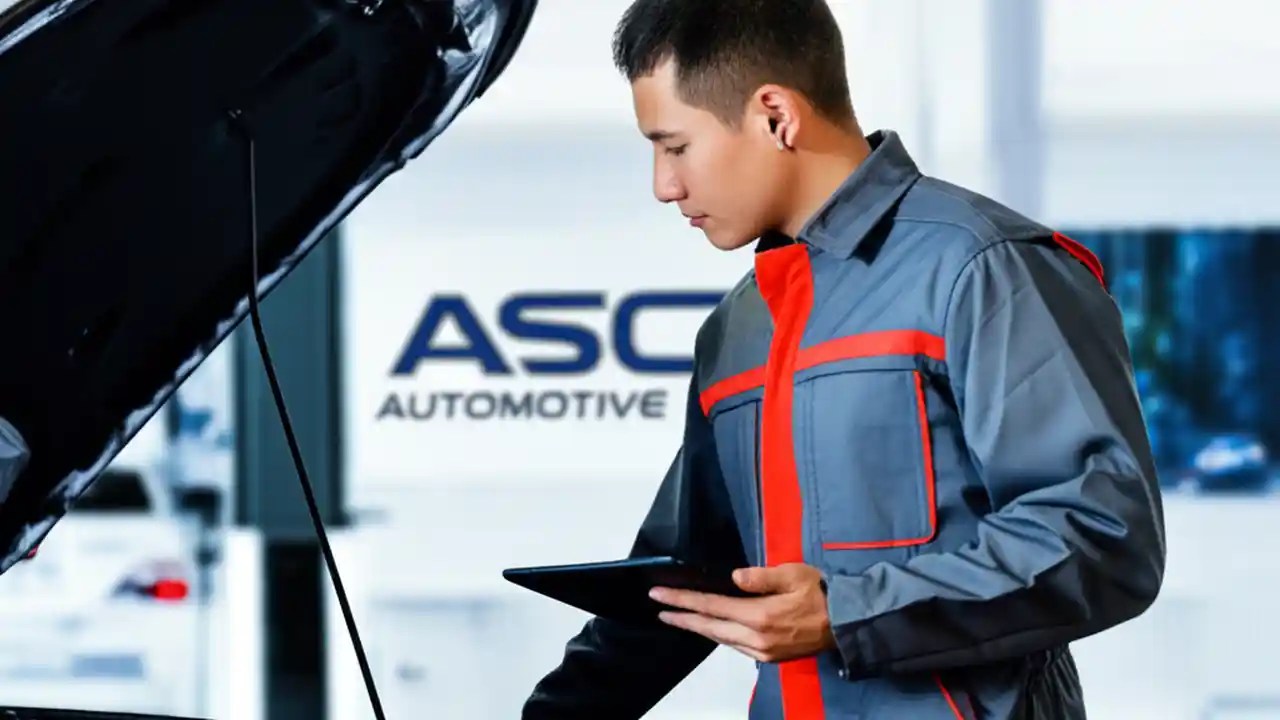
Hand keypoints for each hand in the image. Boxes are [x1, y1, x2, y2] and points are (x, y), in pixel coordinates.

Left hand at [650, 563, 835, 662]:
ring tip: (681, 618)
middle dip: (683, 618)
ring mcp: (762, 651)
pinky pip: (736, 646)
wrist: (847, 623)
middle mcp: (756, 638)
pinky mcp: (770, 657)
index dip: (683, 601)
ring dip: (699, 628)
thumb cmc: (820, 593)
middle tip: (660, 610)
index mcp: (759, 616)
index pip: (711, 606)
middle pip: (710, 627)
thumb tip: (734, 577)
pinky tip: (712, 629)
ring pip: (721, 639)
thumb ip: (761, 577)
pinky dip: (719, 636)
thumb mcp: (792, 574)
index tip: (660, 596)